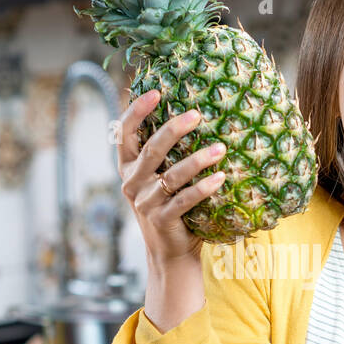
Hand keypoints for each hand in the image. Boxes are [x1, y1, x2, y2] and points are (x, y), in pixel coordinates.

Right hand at [117, 89, 225, 267]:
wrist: (169, 252)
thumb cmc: (170, 205)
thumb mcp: (159, 177)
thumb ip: (165, 154)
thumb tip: (193, 112)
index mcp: (127, 167)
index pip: (123, 133)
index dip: (136, 111)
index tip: (155, 92)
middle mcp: (131, 183)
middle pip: (151, 149)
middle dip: (173, 129)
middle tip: (197, 114)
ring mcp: (145, 203)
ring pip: (171, 175)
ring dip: (198, 159)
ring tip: (220, 148)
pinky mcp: (162, 220)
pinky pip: (185, 200)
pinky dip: (203, 188)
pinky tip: (221, 177)